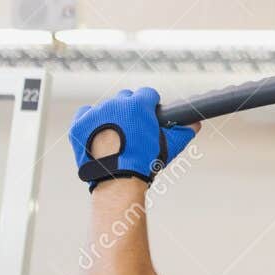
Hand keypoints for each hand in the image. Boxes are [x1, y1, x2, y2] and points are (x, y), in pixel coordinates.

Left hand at [69, 87, 196, 190]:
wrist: (117, 181)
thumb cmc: (145, 163)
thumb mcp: (168, 147)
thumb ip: (183, 132)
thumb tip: (195, 124)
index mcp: (137, 104)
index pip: (147, 93)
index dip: (151, 105)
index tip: (151, 116)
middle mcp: (115, 103)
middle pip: (125, 97)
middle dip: (131, 109)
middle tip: (135, 128)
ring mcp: (95, 113)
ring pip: (107, 106)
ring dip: (113, 115)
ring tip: (117, 135)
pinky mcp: (79, 124)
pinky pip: (86, 113)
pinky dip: (91, 120)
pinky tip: (99, 132)